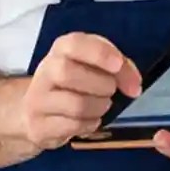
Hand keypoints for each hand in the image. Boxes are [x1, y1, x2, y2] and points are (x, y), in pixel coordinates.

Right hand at [21, 32, 142, 150]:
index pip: (74, 43)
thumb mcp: (93, 66)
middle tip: (111, 90)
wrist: (35, 113)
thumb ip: (118, 67)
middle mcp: (46, 71)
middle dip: (100, 84)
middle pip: (67, 73)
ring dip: (99, 107)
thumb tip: (134, 85)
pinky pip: (73, 126)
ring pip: (75, 104)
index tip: (118, 65)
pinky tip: (90, 120)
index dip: (98, 53)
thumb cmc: (74, 84)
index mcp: (61, 49)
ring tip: (102, 105)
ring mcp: (39, 100)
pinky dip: (90, 124)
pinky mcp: (40, 126)